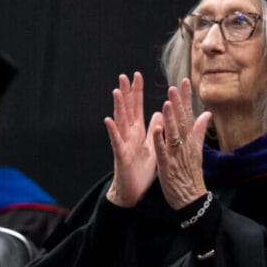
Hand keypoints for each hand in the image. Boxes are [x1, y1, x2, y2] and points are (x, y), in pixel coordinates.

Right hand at [104, 72, 156, 207]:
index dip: (137, 92)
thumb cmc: (140, 169)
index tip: (137, 75)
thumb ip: (153, 129)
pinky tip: (108, 120)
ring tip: (116, 91)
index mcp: (137, 132)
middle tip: (124, 76)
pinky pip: (116, 142)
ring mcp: (123, 144)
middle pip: (127, 110)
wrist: (132, 191)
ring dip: (118, 107)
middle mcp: (128, 135)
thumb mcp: (151, 146)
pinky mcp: (121, 156)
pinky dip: (112, 130)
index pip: (137, 107)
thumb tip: (158, 112)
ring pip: (120, 122)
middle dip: (126, 93)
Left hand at [153, 79, 212, 210]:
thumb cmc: (191, 175)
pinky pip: (162, 152)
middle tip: (174, 86)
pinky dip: (159, 140)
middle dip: (177, 104)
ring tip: (166, 102)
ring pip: (172, 134)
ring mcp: (176, 155)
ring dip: (169, 118)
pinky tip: (156, 128)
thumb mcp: (197, 151)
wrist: (191, 199)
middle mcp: (184, 146)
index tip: (184, 82)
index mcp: (189, 141)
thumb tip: (206, 114)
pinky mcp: (167, 166)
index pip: (188, 115)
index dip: (185, 99)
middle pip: (181, 122)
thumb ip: (199, 131)